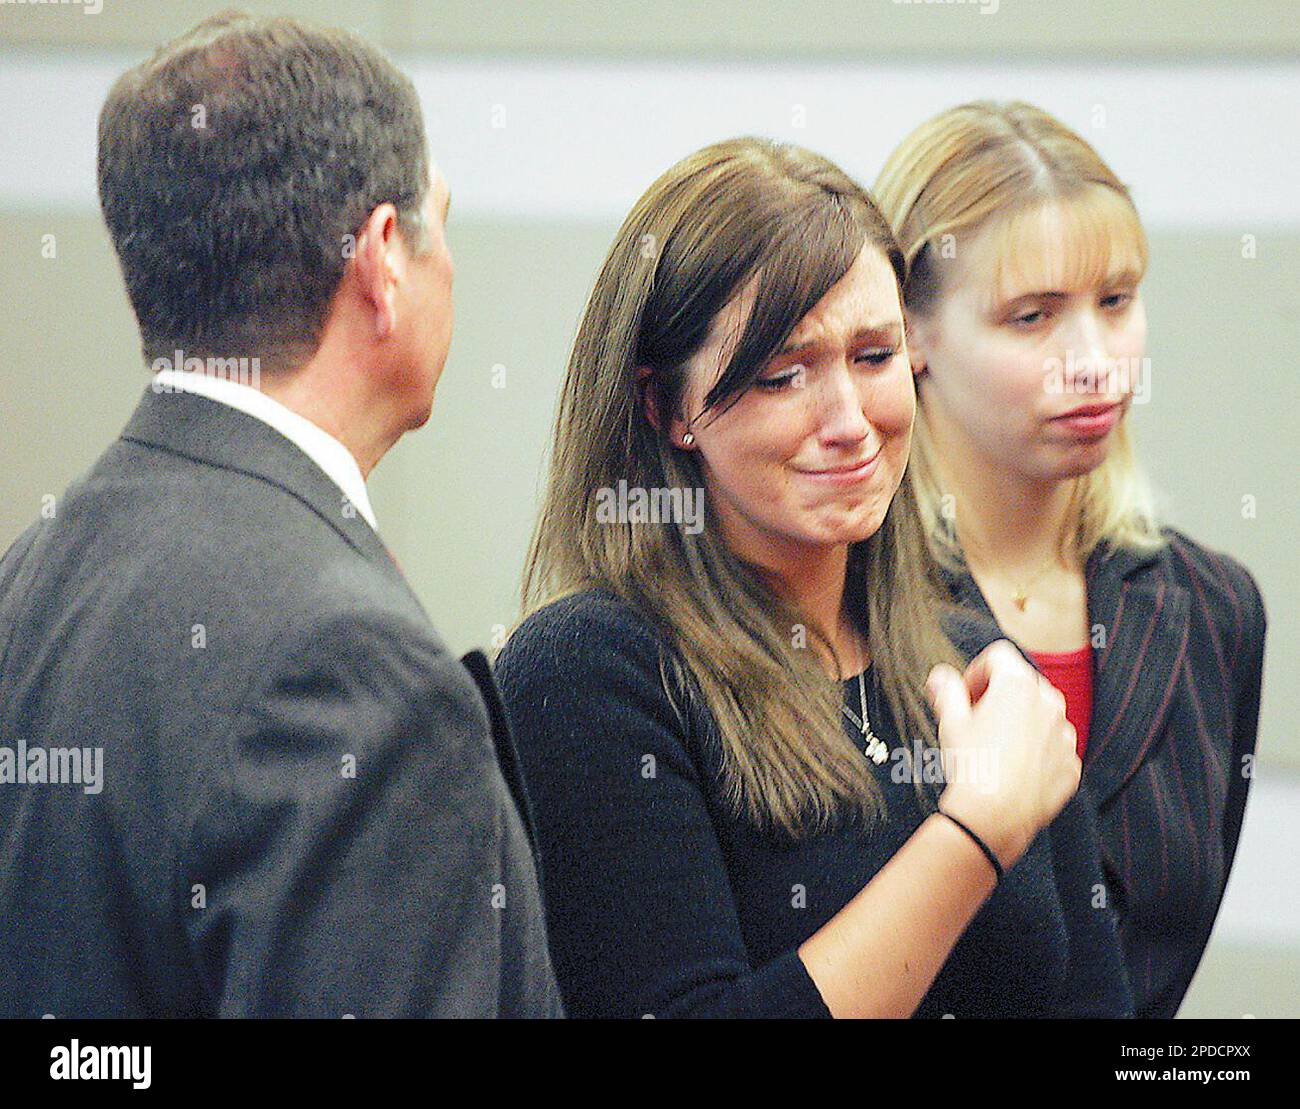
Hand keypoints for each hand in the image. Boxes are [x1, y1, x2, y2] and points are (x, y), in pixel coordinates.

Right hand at [924, 640, 1080, 869]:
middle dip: (999, 695)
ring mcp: (1064, 735)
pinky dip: (1035, 751)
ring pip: (1041, 715)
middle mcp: (1049, 704)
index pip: (999, 656)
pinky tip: (1012, 769)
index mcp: (1018, 685)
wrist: (995, 816)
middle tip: (976, 719)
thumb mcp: (950, 721)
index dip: (976, 671)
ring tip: (994, 747)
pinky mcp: (1070, 764)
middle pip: (1023, 683)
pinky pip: (1052, 747)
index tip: (964, 694)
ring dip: (1020, 721)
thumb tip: (940, 677)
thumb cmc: (972, 765)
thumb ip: (946, 690)